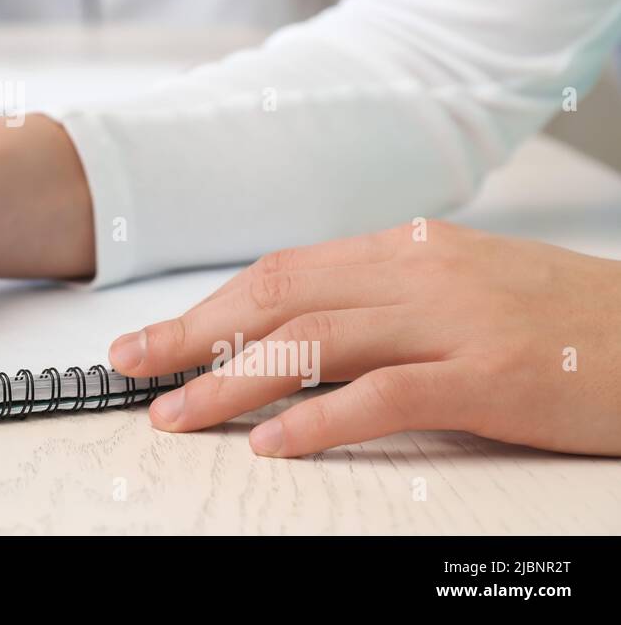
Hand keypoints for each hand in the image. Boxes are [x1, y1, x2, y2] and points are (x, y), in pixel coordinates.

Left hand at [109, 222, 620, 456]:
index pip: (281, 273)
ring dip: (230, 383)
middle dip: (192, 336)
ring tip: (176, 415)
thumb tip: (293, 330)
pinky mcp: (492, 375)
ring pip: (313, 344)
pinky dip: (318, 420)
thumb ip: (381, 300)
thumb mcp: (459, 289)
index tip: (156, 339)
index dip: (208, 308)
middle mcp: (418, 272)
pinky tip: (272, 444)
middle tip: (131, 369)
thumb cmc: (562, 319)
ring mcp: (454, 320)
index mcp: (405, 249)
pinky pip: (385, 395)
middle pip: (277, 299)